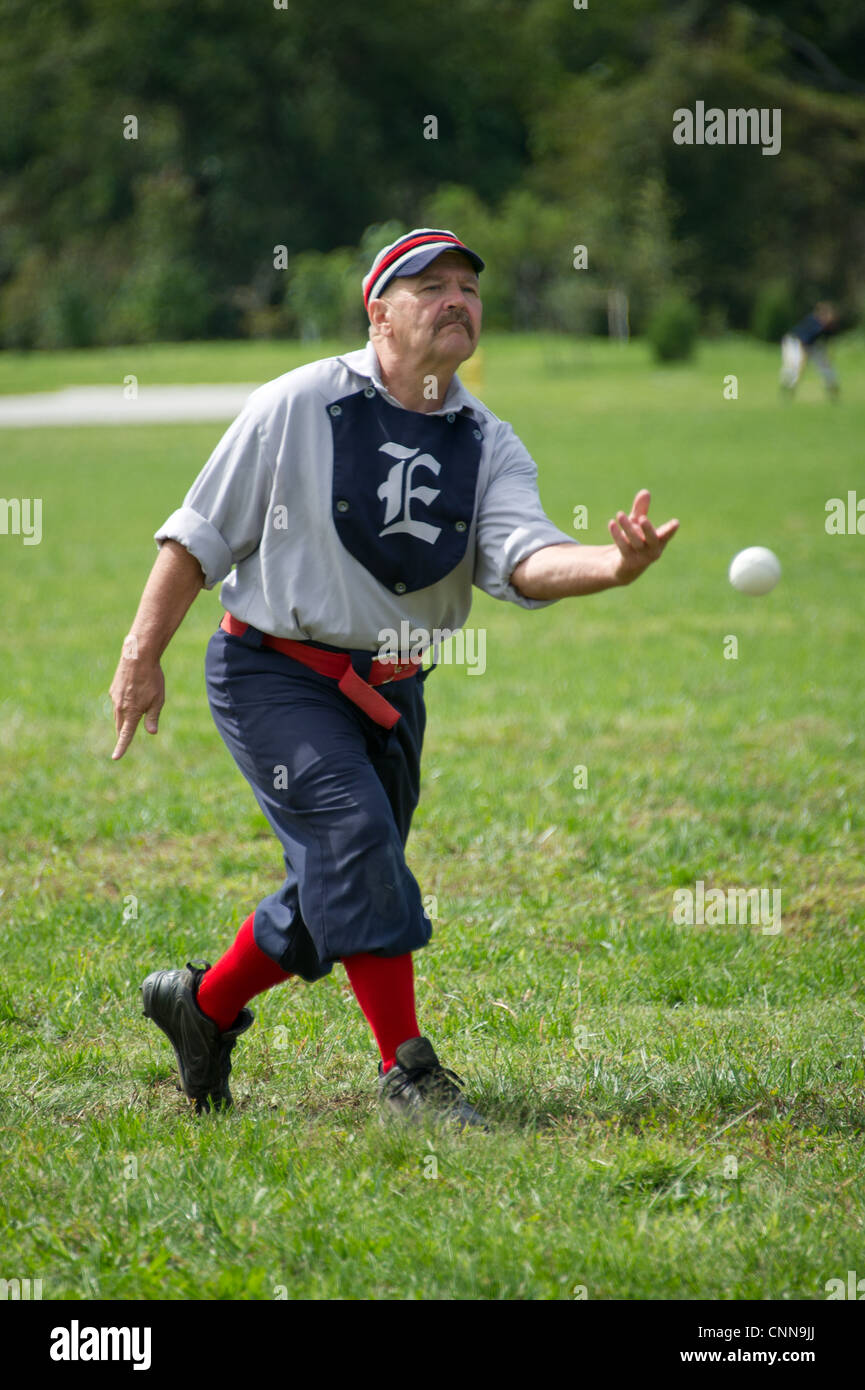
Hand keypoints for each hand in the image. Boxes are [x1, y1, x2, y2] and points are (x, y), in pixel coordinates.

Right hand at [109, 636, 164, 759]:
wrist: (137, 656)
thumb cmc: (151, 679)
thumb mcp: (158, 700)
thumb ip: (153, 717)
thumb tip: (151, 732)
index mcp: (131, 713)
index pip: (125, 735)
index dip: (121, 747)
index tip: (115, 758)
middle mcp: (120, 707)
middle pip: (120, 726)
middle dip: (122, 734)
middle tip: (124, 741)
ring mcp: (114, 698)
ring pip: (118, 715)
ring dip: (123, 720)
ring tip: (131, 719)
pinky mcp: (113, 689)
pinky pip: (117, 703)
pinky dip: (123, 706)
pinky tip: (130, 698)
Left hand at [608, 489, 678, 585]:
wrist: (625, 567)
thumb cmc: (635, 541)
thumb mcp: (637, 524)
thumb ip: (641, 509)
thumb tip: (645, 492)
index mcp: (660, 541)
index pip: (667, 534)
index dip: (671, 529)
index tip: (676, 523)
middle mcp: (653, 550)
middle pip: (652, 539)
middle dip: (648, 529)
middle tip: (642, 518)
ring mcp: (641, 557)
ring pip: (635, 541)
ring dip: (627, 527)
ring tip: (619, 514)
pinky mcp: (628, 561)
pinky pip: (623, 547)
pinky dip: (617, 535)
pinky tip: (612, 524)